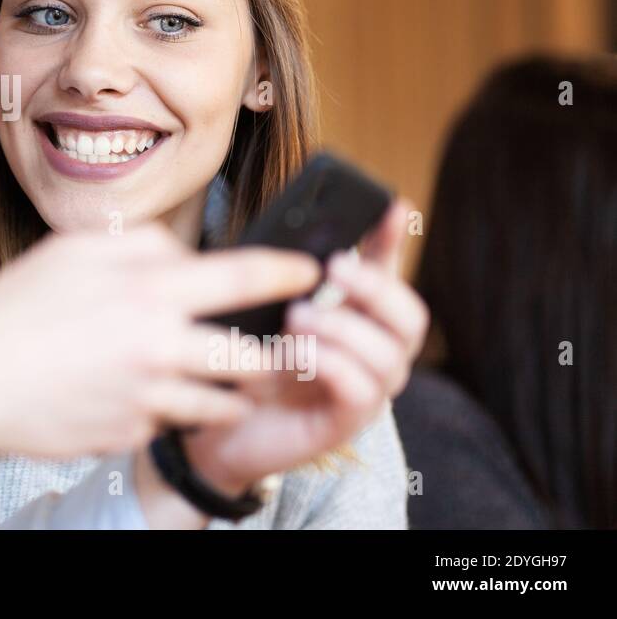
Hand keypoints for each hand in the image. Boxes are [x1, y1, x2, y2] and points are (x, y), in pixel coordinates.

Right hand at [0, 223, 319, 485]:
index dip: (288, 273)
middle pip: (254, 355)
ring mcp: (148, 396)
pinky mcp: (133, 433)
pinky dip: (175, 408)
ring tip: (220, 375)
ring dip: (232, 388)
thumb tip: (182, 252)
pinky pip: (175, 420)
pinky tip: (150, 394)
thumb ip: (138, 245)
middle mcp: (159, 345)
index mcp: (148, 291)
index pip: (243, 279)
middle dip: (276, 352)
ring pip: (225, 400)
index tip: (311, 269)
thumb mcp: (72, 252)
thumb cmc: (17, 309)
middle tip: (280, 344)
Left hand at [182, 199, 429, 496]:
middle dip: (376, 287)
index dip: (393, 239)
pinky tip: (297, 355)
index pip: (388, 272)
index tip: (392, 205)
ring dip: (343, 328)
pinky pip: (363, 392)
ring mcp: (366, 389)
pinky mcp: (346, 423)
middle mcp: (372, 351)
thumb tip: (290, 233)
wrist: (216, 421)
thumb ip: (282, 278)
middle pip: (411, 316)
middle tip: (334, 271)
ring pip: (389, 354)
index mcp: (354, 315)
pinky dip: (332, 365)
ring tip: (296, 318)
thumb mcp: (260, 307)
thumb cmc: (243, 357)